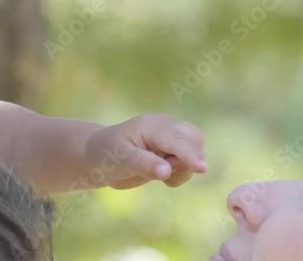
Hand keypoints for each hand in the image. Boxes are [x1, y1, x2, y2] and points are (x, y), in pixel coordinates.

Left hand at [83, 113, 206, 189]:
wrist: (99, 156)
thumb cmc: (106, 155)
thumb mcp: (120, 160)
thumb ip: (144, 164)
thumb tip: (167, 170)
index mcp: (151, 126)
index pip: (177, 140)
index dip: (190, 155)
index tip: (203, 169)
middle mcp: (165, 127)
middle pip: (194, 139)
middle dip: (188, 161)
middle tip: (164, 176)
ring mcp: (171, 136)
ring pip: (196, 150)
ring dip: (185, 168)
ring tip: (161, 176)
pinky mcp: (174, 148)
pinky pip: (190, 161)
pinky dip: (182, 172)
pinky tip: (162, 176)